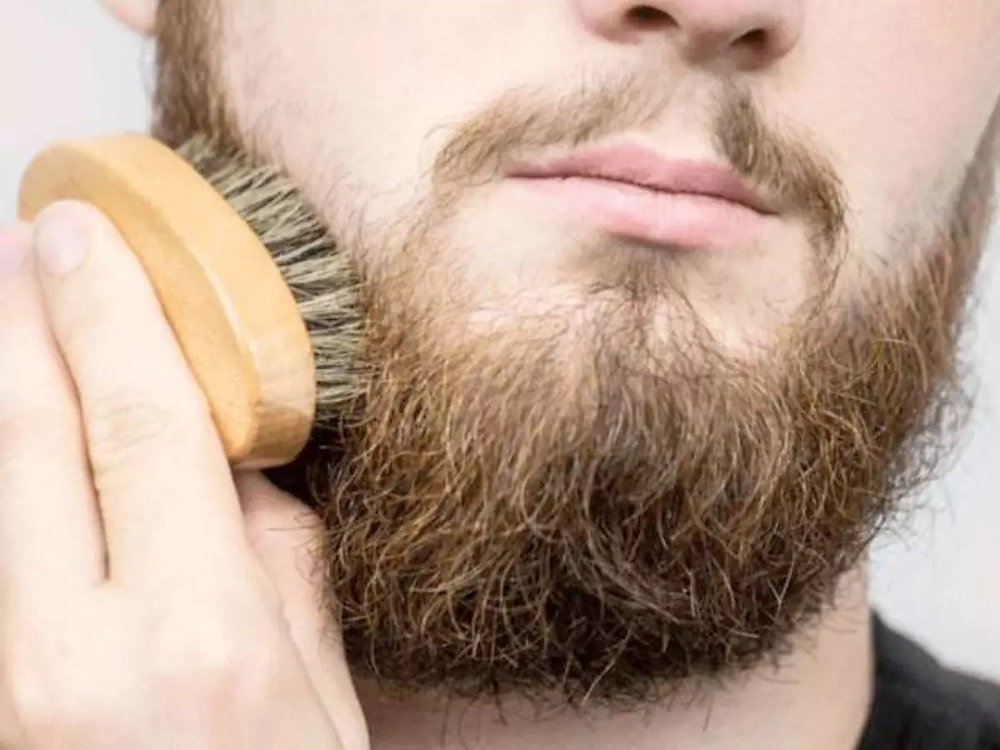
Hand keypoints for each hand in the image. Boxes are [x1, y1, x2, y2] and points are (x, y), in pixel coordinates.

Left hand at [0, 202, 368, 749]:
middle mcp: (75, 656)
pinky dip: (10, 478)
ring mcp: (7, 687)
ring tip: (15, 318)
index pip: (137, 428)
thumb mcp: (324, 702)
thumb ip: (283, 569)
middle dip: (22, 326)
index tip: (82, 233)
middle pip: (29, 443)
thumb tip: (243, 468)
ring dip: (2, 393)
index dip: (107, 315)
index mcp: (195, 639)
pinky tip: (26, 438)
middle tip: (26, 245)